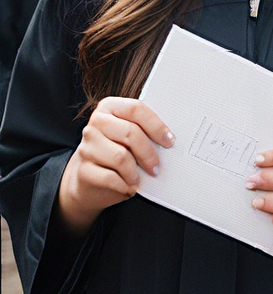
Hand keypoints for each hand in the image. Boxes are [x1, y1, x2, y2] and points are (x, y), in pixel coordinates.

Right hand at [58, 97, 173, 236]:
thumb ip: (142, 130)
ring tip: (138, 179)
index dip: (156, 125)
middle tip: (156, 167)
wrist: (87, 180)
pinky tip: (128, 187)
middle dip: (148, 152)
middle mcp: (96, 122)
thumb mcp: (127, 137)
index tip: (169, 141)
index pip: (136, 108)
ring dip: (135, 172)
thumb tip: (170, 139)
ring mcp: (86, 145)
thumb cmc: (115, 153)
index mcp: (109, 107)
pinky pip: (110, 178)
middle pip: (130, 132)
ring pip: (121, 157)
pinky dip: (124, 185)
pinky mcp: (82, 169)